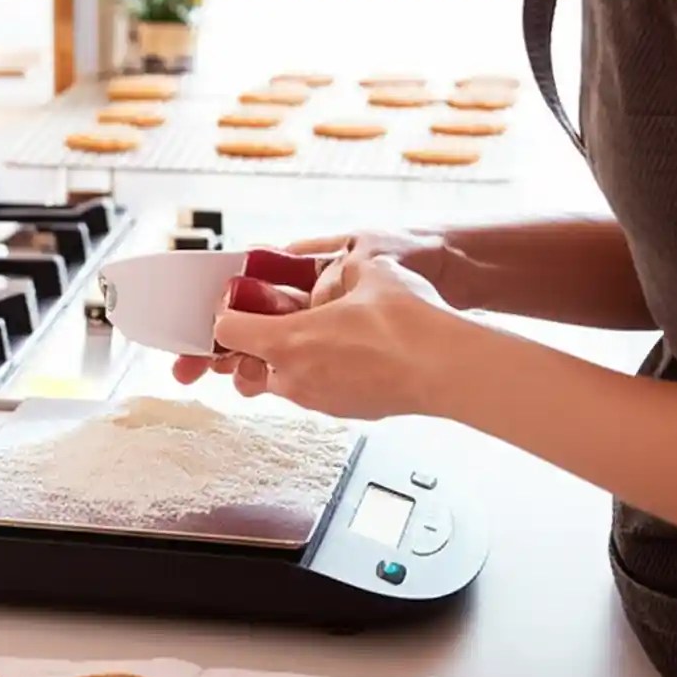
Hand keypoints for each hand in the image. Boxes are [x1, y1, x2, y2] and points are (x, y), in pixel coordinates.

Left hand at [171, 229, 457, 394]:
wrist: (449, 366)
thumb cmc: (410, 320)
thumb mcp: (366, 271)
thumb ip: (336, 269)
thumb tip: (334, 265)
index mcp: (288, 342)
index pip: (227, 331)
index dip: (229, 313)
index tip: (240, 302)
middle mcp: (295, 378)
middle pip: (244, 367)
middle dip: (249, 346)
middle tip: (266, 324)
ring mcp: (318, 400)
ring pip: (278, 383)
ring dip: (282, 361)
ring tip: (310, 337)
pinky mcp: (342, 411)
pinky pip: (312, 391)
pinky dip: (314, 374)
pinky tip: (342, 354)